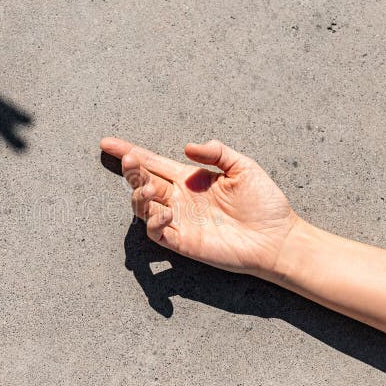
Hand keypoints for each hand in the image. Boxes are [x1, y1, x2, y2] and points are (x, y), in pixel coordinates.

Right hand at [100, 137, 299, 277]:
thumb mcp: (243, 167)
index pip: (153, 163)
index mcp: (189, 179)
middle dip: (131, 171)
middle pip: (142, 182)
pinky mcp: (183, 242)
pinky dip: (154, 222)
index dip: (130, 152)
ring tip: (151, 188)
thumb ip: (216, 153)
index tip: (107, 143)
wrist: (278, 237)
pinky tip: (165, 212)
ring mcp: (179, 221)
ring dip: (139, 195)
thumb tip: (187, 147)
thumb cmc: (264, 203)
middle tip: (130, 161)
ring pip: (142, 207)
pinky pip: (156, 233)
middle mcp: (179, 198)